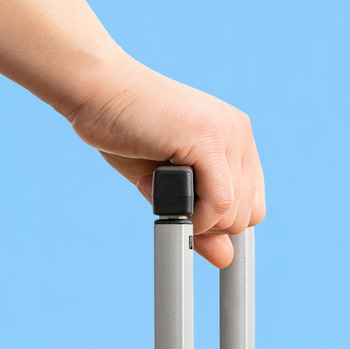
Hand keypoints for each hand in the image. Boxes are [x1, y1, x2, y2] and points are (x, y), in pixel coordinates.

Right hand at [69, 61, 263, 267]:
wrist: (95, 90)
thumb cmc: (125, 133)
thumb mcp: (169, 186)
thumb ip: (200, 219)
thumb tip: (226, 259)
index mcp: (235, 139)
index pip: (254, 205)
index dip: (222, 224)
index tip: (192, 222)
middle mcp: (239, 133)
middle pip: (248, 214)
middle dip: (207, 224)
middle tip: (167, 200)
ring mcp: (228, 134)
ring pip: (234, 213)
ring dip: (196, 219)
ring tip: (159, 188)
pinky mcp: (208, 139)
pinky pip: (220, 204)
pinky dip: (195, 217)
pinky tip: (166, 200)